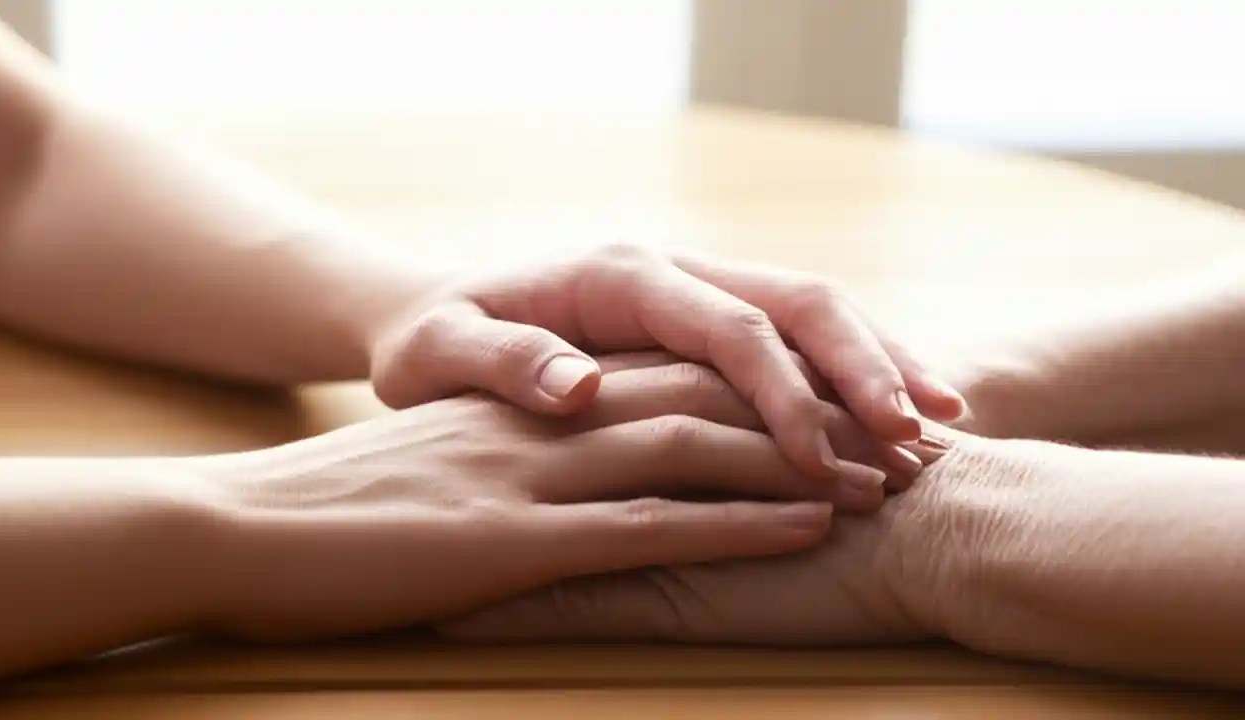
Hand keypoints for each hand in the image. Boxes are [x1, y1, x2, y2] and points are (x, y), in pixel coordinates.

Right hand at [188, 357, 871, 641]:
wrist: (238, 529)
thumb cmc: (331, 509)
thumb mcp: (434, 462)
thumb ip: (505, 453)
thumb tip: (562, 467)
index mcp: (527, 399)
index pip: (667, 373)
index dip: (757, 385)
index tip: (833, 402)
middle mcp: (543, 420)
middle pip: (701, 399)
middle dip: (802, 415)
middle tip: (888, 431)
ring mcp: (534, 475)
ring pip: (695, 450)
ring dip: (794, 462)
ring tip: (878, 477)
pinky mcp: (518, 540)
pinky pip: (651, 524)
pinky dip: (737, 522)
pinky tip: (803, 525)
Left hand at [367, 245, 964, 480]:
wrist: (434, 309)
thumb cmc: (434, 342)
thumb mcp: (442, 355)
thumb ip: (506, 365)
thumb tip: (581, 389)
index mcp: (619, 276)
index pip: (725, 325)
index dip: (778, 390)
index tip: (814, 459)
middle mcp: (673, 271)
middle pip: (796, 302)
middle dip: (861, 367)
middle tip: (916, 438)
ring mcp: (699, 288)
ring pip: (816, 311)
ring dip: (881, 361)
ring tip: (947, 421)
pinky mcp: (711, 317)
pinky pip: (805, 334)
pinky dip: (861, 367)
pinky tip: (905, 411)